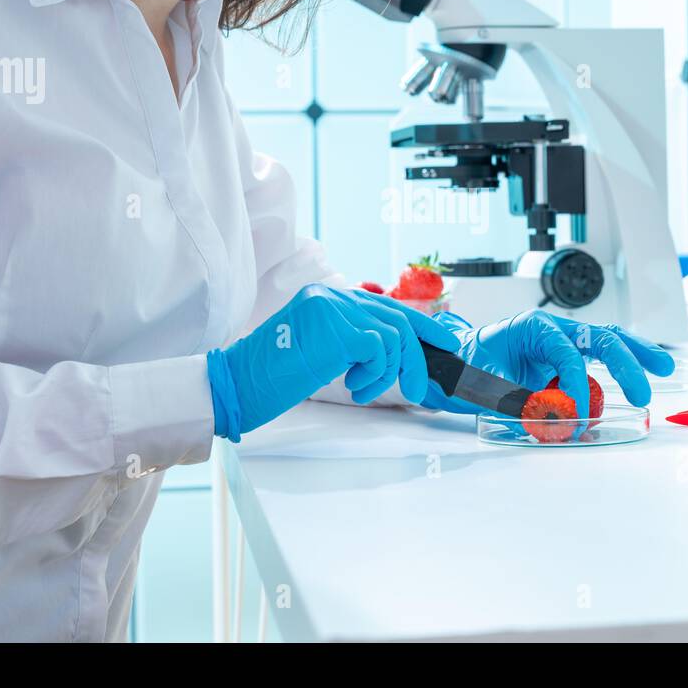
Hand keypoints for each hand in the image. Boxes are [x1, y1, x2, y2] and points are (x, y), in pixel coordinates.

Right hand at [207, 283, 461, 440]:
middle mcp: (332, 296)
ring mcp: (334, 309)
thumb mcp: (320, 351)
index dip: (421, 323)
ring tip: (362, 391)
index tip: (446, 341)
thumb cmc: (275, 376)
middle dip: (416, 356)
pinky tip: (353, 388)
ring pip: (393, 336)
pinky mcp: (337, 329)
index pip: (385, 306)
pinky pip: (381, 350)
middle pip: (396, 318)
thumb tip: (393, 352)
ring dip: (388, 374)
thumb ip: (351, 342)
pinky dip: (377, 374)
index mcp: (328, 298)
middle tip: (420, 388)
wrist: (241, 384)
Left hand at [421, 309, 674, 436]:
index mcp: (532, 327)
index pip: (566, 352)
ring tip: (664, 368)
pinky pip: (599, 358)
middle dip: (627, 362)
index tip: (577, 415)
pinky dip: (622, 365)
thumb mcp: (484, 385)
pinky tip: (642, 376)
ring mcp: (564, 340)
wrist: (456, 364)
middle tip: (644, 391)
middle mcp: (554, 329)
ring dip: (636, 354)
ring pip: (608, 341)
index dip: (576, 385)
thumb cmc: (467, 368)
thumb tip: (553, 424)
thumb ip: (518, 401)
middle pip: (600, 337)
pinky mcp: (568, 356)